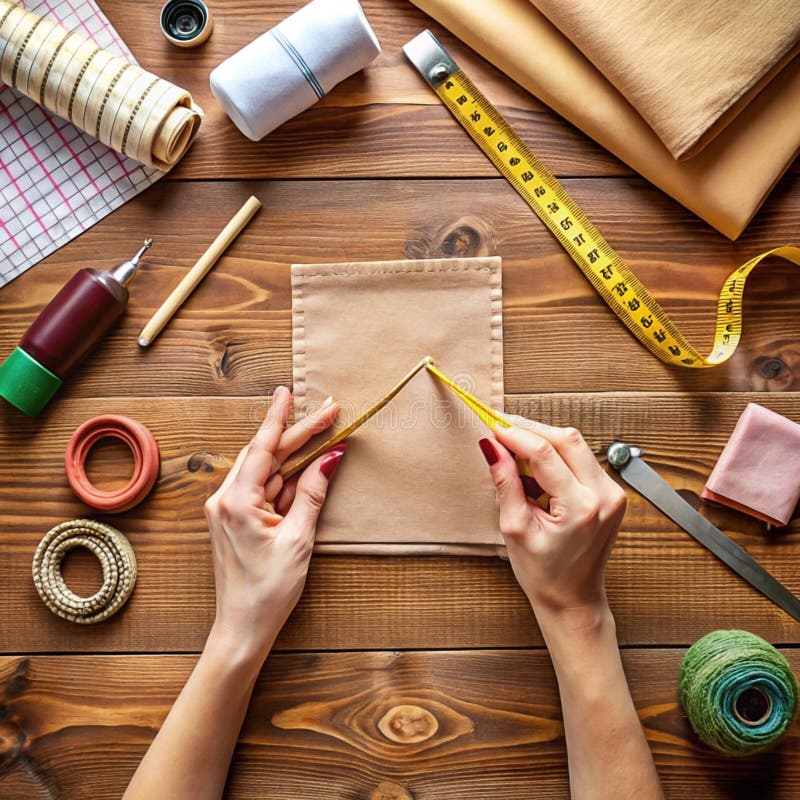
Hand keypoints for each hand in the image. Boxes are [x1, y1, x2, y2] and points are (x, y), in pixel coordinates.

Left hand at [204, 386, 343, 659]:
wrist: (242, 629)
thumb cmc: (267, 591)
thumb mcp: (299, 539)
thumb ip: (313, 492)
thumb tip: (332, 457)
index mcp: (235, 501)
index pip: (263, 448)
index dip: (280, 418)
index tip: (289, 392)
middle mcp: (225, 499)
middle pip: (267, 455)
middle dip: (298, 433)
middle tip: (329, 412)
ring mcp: (228, 509)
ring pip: (267, 470)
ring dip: (295, 454)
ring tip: (325, 433)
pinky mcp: (235, 519)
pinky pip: (264, 488)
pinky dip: (287, 478)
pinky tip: (307, 467)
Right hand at [479, 423, 626, 624]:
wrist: (573, 599)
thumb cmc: (544, 574)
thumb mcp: (515, 528)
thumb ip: (505, 483)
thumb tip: (491, 447)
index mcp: (581, 508)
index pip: (545, 453)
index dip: (516, 436)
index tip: (494, 430)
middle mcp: (604, 495)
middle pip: (566, 438)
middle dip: (530, 431)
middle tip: (502, 433)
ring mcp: (613, 492)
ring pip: (575, 444)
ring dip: (543, 441)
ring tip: (516, 456)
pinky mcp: (611, 491)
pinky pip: (582, 458)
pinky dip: (556, 456)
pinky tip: (536, 470)